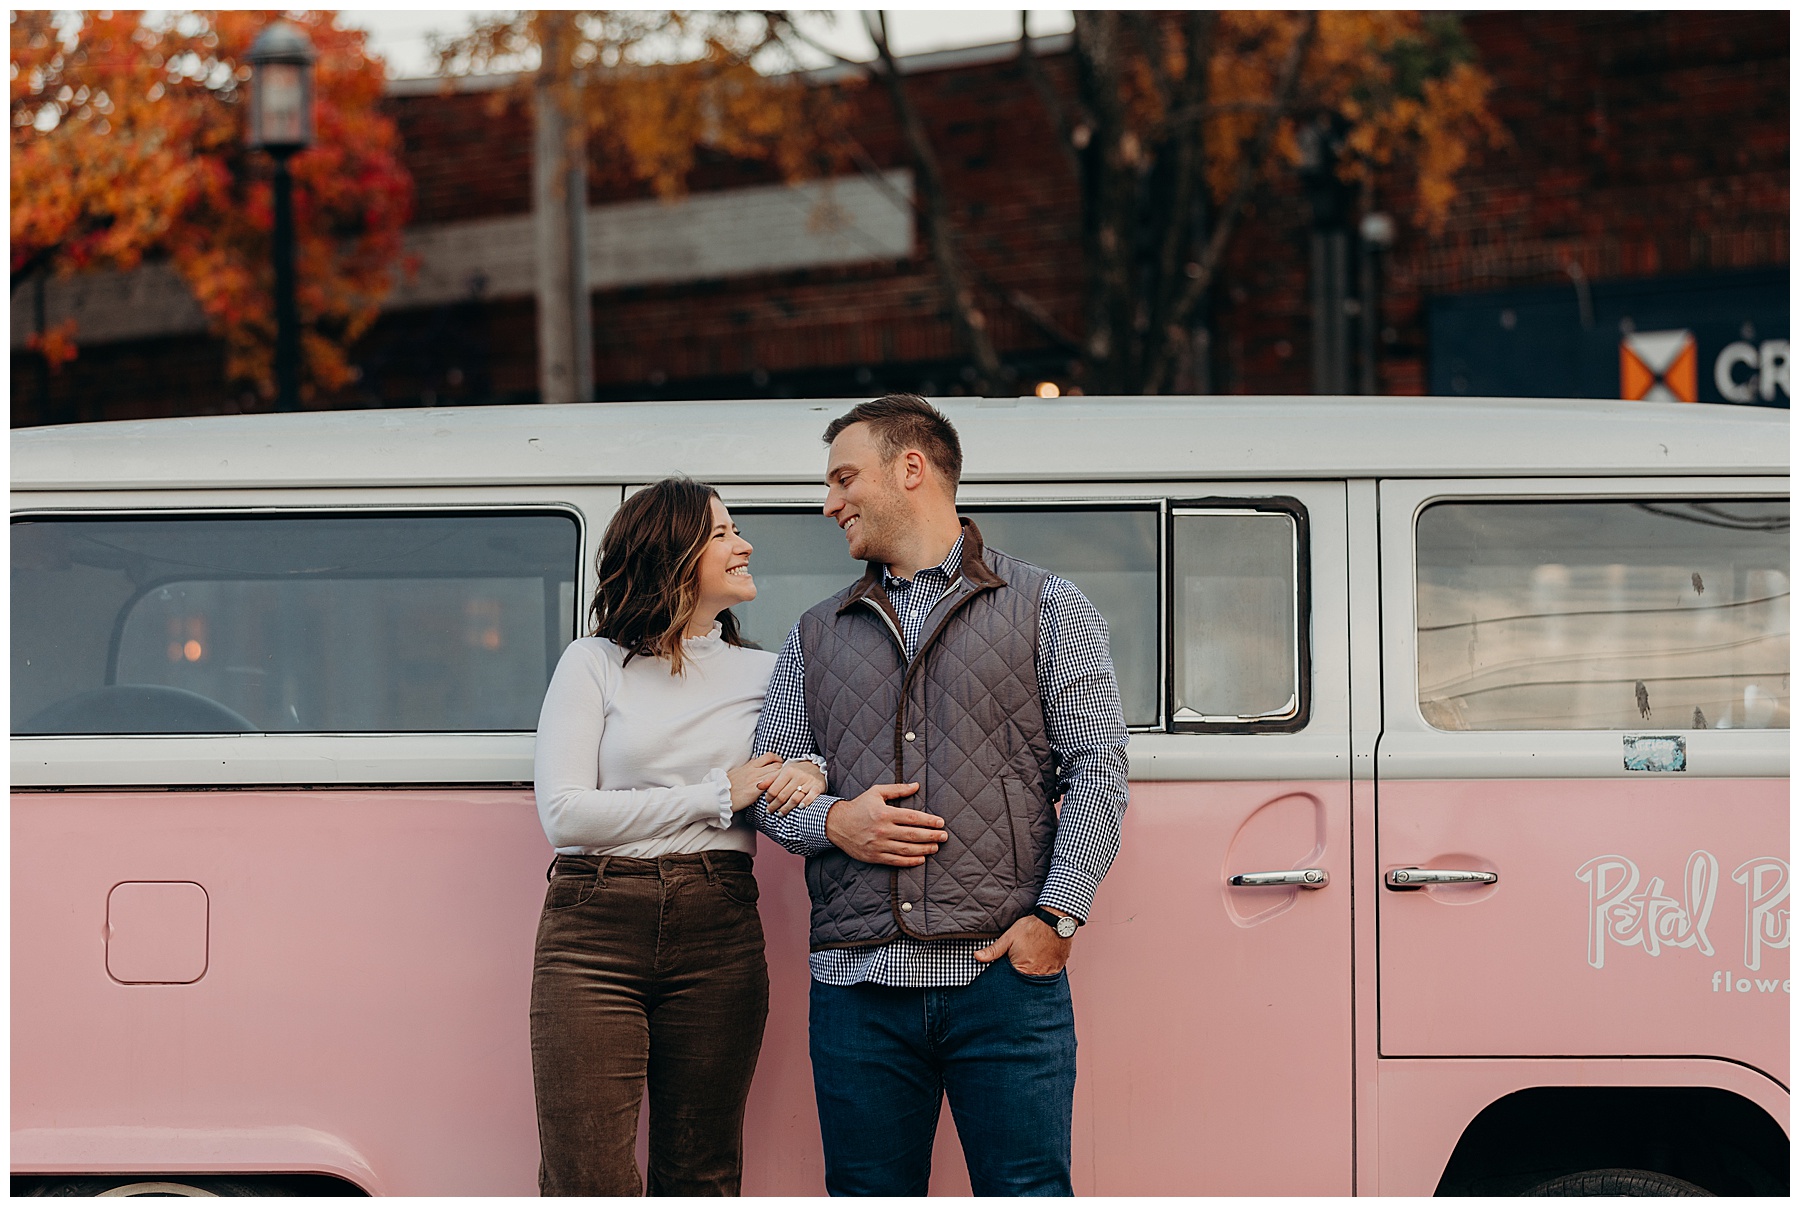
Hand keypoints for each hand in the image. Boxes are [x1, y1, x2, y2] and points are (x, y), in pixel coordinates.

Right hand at [726, 753, 784, 811]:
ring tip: (782, 785)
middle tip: (785, 777)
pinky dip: (776, 787)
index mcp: (750, 764)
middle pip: (777, 764)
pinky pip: (770, 785)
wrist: (718, 795)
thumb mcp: (739, 770)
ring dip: (782, 779)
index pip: (769, 756)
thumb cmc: (727, 784)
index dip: (778, 759)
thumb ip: (749, 765)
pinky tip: (777, 792)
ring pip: (776, 774)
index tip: (780, 764)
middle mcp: (754, 770)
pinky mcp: (755, 790)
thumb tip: (756, 758)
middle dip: (783, 770)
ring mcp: (755, 780)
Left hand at [762, 758, 826, 814]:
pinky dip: (805, 803)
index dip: (768, 798)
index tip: (767, 802)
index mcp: (788, 771)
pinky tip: (799, 808)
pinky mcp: (818, 787)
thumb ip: (771, 779)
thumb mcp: (783, 771)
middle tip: (770, 811)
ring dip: (786, 808)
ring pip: (795, 798)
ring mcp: (808, 782)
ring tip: (780, 813)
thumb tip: (758, 786)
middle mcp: (798, 776)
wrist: (816, 767)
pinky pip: (811, 797)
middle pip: (783, 795)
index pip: (774, 788)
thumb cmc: (796, 771)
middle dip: (774, 806)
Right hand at [823, 783, 945, 866]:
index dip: (929, 821)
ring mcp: (878, 845)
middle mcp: (882, 830)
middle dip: (931, 836)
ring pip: (906, 849)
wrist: (836, 824)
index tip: (941, 823)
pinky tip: (921, 859)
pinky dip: (910, 861)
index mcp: (884, 813)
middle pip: (912, 835)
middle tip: (944, 836)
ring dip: (924, 849)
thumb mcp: (877, 792)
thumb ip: (897, 789)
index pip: (912, 818)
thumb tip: (916, 785)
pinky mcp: (874, 856)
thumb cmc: (859, 806)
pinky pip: (895, 861)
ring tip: (936, 847)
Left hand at [974, 909, 1074, 975]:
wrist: (1055, 920)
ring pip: (1038, 980)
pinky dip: (1046, 970)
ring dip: (1034, 974)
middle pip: (1025, 983)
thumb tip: (976, 957)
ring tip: (1033, 961)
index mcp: (1022, 970)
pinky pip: (1050, 975)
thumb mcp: (1009, 937)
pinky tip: (1043, 961)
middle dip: (1022, 977)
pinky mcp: (1058, 968)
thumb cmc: (1031, 928)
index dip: (1009, 977)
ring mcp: (1049, 973)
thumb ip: (993, 950)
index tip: (1009, 971)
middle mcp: (1036, 975)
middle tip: (1023, 963)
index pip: (1011, 982)